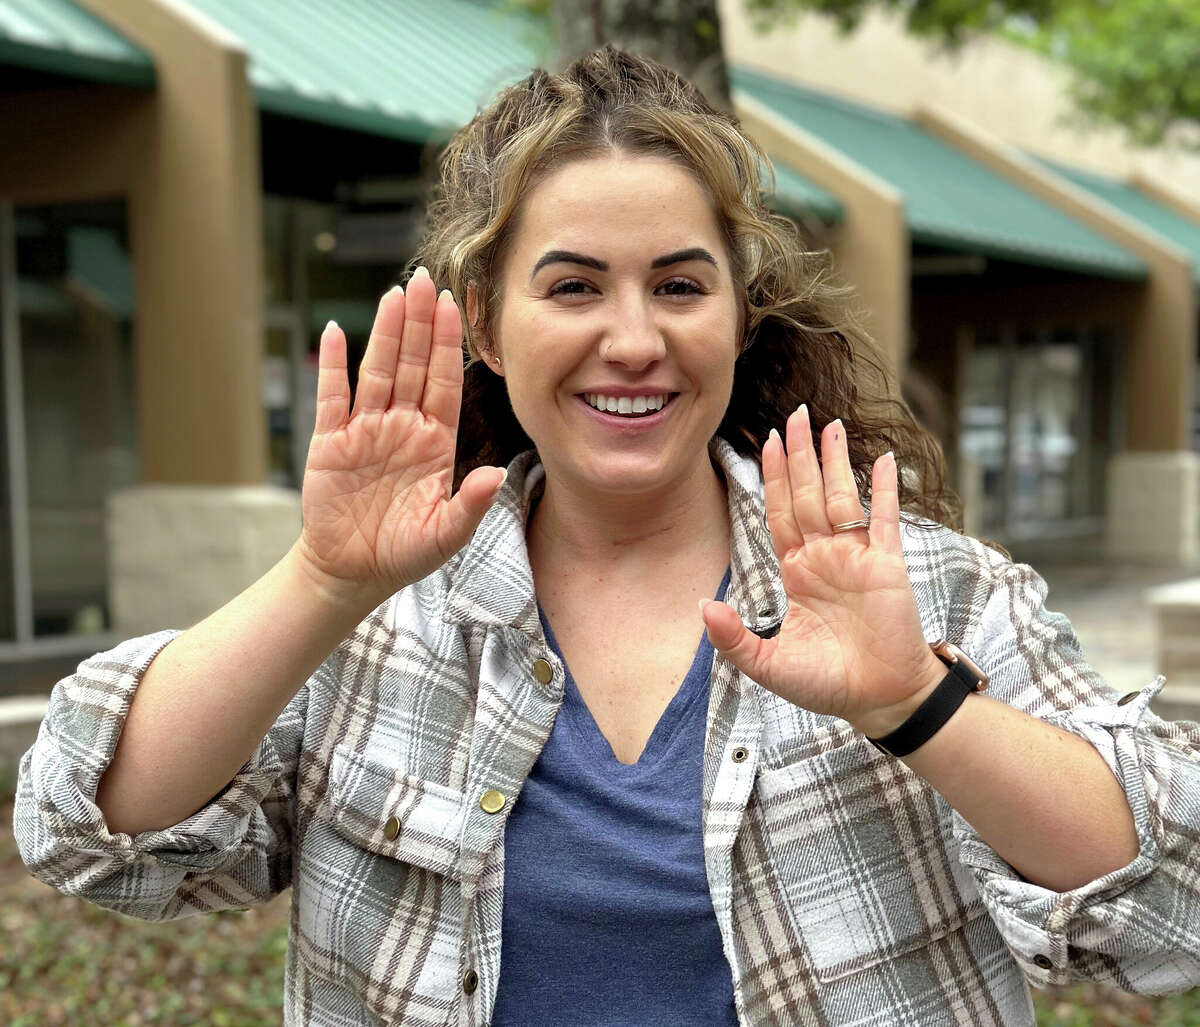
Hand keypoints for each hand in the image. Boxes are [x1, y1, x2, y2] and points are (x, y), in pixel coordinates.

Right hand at [292, 269, 506, 601]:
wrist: (353, 572)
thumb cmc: (405, 552)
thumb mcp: (446, 534)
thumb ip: (471, 503)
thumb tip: (497, 473)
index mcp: (434, 442)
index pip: (444, 381)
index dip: (448, 344)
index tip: (455, 306)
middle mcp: (402, 427)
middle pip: (411, 364)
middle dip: (419, 323)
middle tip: (424, 279)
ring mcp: (365, 431)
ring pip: (376, 371)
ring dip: (384, 333)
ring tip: (393, 295)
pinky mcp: (330, 443)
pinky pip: (331, 397)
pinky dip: (332, 366)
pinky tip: (335, 334)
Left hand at [699, 404, 945, 735]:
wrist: (879, 701)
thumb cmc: (827, 683)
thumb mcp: (769, 665)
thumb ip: (735, 639)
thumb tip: (704, 607)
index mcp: (797, 572)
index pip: (780, 513)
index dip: (775, 478)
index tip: (768, 442)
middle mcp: (825, 557)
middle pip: (808, 495)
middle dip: (801, 456)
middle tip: (795, 415)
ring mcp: (857, 558)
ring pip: (842, 499)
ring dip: (836, 462)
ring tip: (830, 425)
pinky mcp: (888, 566)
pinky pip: (885, 521)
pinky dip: (883, 491)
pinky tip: (882, 460)